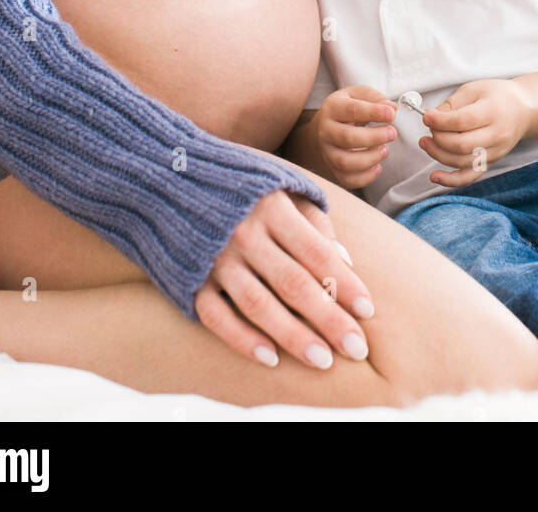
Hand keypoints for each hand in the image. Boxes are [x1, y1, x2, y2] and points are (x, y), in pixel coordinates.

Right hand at [194, 189, 375, 370]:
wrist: (169, 176)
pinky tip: (271, 358)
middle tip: (356, 349)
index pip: (315, 252)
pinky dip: (242, 339)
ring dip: (292, 336)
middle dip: (328, 319)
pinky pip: (216, 316)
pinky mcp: (190, 277)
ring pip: (257, 304)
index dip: (344, 283)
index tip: (368, 312)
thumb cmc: (241, 186)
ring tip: (323, 361)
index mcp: (271, 206)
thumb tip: (346, 262)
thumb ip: (315, 222)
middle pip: (292, 283)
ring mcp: (215, 257)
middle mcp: (243, 233)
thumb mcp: (281, 187)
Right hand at [316, 85, 397, 188]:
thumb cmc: (347, 108)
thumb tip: (391, 107)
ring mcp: (327, 152)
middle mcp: (326, 130)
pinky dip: (365, 177)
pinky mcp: (333, 169)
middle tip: (392, 133)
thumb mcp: (358, 94)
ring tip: (385, 150)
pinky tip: (378, 166)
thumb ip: (375, 98)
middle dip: (374, 137)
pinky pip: (347, 179)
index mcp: (332, 108)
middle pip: (347, 137)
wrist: (326, 126)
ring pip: (345, 162)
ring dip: (370, 158)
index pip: (352, 110)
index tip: (391, 114)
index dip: (373, 112)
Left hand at [420, 79, 531, 186]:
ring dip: (438, 154)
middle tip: (428, 129)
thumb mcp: (475, 89)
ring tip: (426, 142)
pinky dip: (451, 180)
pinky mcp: (490, 162)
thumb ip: (453, 103)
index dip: (440, 121)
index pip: (463, 121)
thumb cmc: (497, 96)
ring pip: (462, 161)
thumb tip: (432, 116)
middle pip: (461, 144)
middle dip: (438, 138)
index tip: (426, 116)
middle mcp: (497, 135)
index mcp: (493, 111)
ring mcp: (495, 152)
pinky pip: (470, 176)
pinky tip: (435, 176)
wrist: (523, 110)